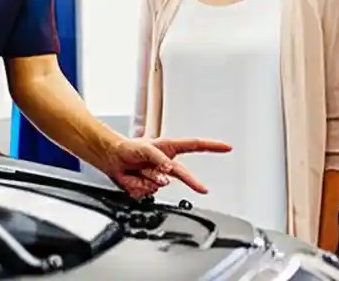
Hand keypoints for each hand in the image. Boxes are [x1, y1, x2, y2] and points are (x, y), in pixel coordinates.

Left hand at [97, 137, 231, 198]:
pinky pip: (148, 192)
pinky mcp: (149, 188)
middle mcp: (166, 164)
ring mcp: (158, 177)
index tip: (227, 147)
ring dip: (147, 178)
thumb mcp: (144, 148)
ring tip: (136, 169)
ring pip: (160, 184)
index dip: (213, 146)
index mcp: (169, 149)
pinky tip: (133, 178)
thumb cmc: (127, 148)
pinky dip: (139, 186)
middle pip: (185, 174)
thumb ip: (158, 158)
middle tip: (204, 189)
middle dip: (193, 182)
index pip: (195, 146)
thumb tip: (168, 170)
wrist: (111, 159)